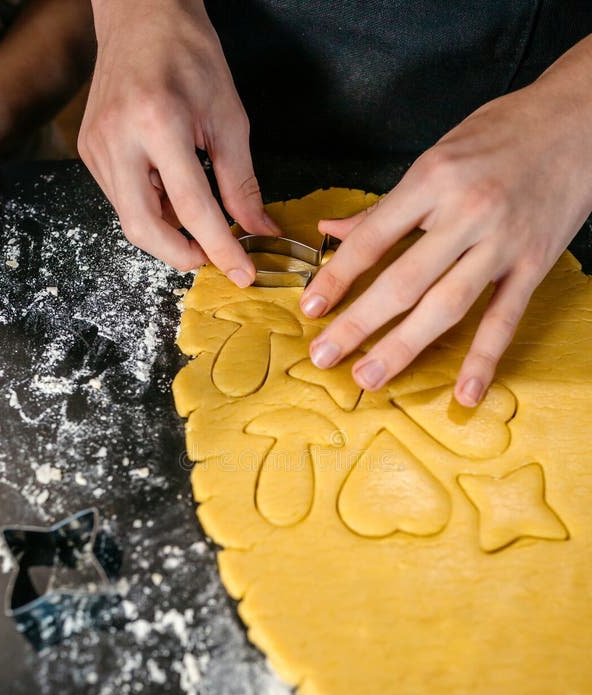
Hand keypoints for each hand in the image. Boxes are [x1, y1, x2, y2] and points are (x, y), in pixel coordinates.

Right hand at [79, 0, 278, 281]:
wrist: (141, 17)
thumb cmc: (189, 56)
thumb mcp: (229, 118)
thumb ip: (242, 183)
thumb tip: (259, 230)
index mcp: (158, 124)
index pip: (193, 208)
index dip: (220, 248)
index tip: (242, 273)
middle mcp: (118, 139)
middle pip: (146, 229)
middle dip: (183, 255)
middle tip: (214, 256)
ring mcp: (97, 147)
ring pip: (132, 220)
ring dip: (169, 232)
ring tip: (197, 214)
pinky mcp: (89, 151)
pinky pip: (122, 201)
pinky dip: (153, 211)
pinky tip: (172, 193)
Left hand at [302, 44, 591, 405]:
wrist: (578, 119)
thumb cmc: (502, 134)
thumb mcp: (437, 155)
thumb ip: (386, 206)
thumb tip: (332, 232)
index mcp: (432, 179)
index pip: (373, 238)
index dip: (337, 276)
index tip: (310, 307)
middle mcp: (465, 212)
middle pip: (403, 280)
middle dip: (358, 323)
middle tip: (324, 356)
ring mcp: (502, 242)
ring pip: (446, 305)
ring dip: (403, 347)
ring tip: (369, 377)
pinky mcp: (534, 264)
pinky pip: (504, 318)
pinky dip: (483, 359)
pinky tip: (464, 394)